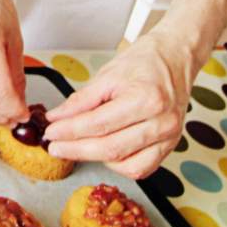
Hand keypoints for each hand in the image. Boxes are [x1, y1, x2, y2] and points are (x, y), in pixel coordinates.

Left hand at [43, 30, 195, 178]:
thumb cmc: (145, 62)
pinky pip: (141, 169)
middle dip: (76, 149)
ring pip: (125, 164)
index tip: (51, 132)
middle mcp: (161, 122)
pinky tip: (105, 153)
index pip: (98, 124)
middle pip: (110, 148)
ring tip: (78, 146)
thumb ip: (81, 100)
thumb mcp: (108, 74)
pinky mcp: (170, 146)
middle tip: (55, 146)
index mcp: (146, 99)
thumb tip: (58, 118)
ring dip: (96, 159)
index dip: (69, 131)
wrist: (175, 58)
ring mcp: (169, 137)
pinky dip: (119, 165)